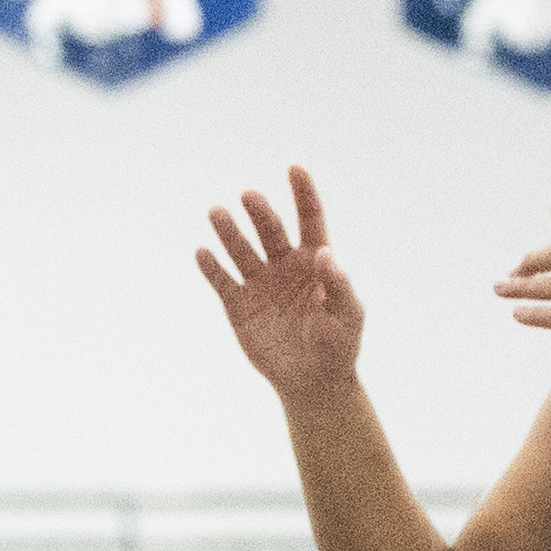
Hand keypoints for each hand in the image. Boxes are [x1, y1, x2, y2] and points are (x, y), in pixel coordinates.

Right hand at [194, 176, 368, 397]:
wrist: (312, 381)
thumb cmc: (338, 345)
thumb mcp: (348, 315)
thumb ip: (338, 285)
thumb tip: (325, 253)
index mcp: (314, 261)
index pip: (309, 218)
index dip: (303, 193)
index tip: (295, 168)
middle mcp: (284, 265)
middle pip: (270, 230)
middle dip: (260, 212)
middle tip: (249, 197)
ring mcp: (260, 284)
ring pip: (241, 250)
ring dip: (229, 232)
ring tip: (217, 212)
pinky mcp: (238, 306)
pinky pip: (222, 281)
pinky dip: (212, 267)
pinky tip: (203, 252)